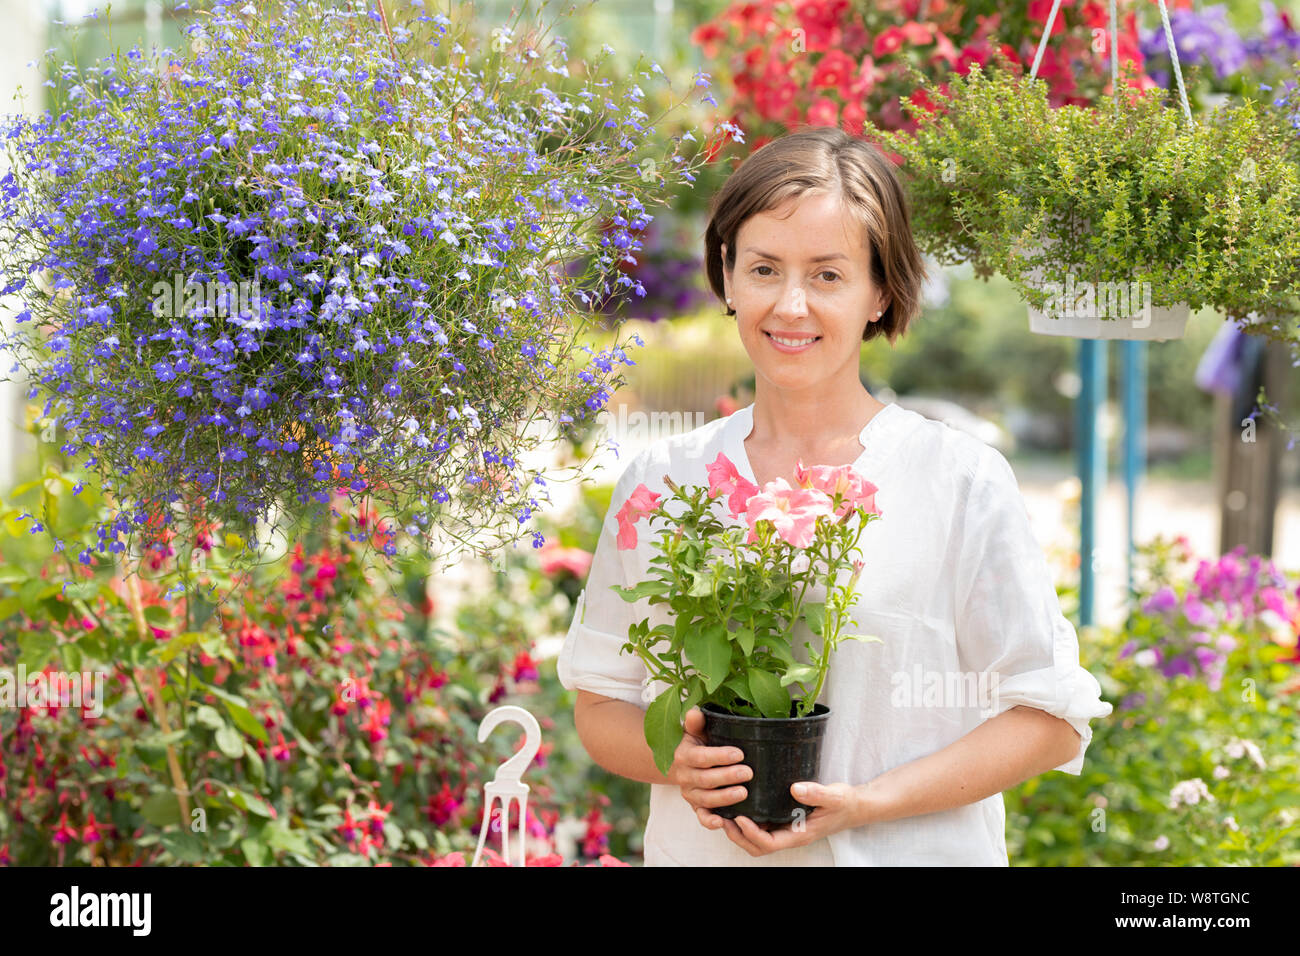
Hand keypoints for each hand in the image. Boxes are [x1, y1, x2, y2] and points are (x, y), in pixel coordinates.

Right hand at [667, 706, 751, 831]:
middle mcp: (684, 776)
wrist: (681, 764)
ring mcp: (689, 793)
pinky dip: (709, 821)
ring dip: (724, 798)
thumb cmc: (696, 744)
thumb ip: (696, 722)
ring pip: (705, 799)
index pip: (701, 757)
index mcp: (684, 755)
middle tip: (749, 772)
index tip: (739, 753)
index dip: (719, 756)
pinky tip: (722, 823)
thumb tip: (696, 711)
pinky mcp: (695, 807)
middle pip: (705, 779)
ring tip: (744, 793)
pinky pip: (701, 816)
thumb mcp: (695, 731)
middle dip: (727, 776)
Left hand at [719, 781, 864, 856]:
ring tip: (725, 811)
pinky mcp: (784, 819)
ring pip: (756, 838)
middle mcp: (789, 834)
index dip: (751, 834)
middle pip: (757, 846)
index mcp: (799, 834)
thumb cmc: (844, 804)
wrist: (855, 806)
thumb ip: (816, 793)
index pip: (769, 843)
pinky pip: (762, 825)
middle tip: (723, 817)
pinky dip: (747, 820)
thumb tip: (795, 789)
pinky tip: (739, 803)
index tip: (740, 817)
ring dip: (739, 829)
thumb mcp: (834, 796)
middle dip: (738, 835)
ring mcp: (786, 828)